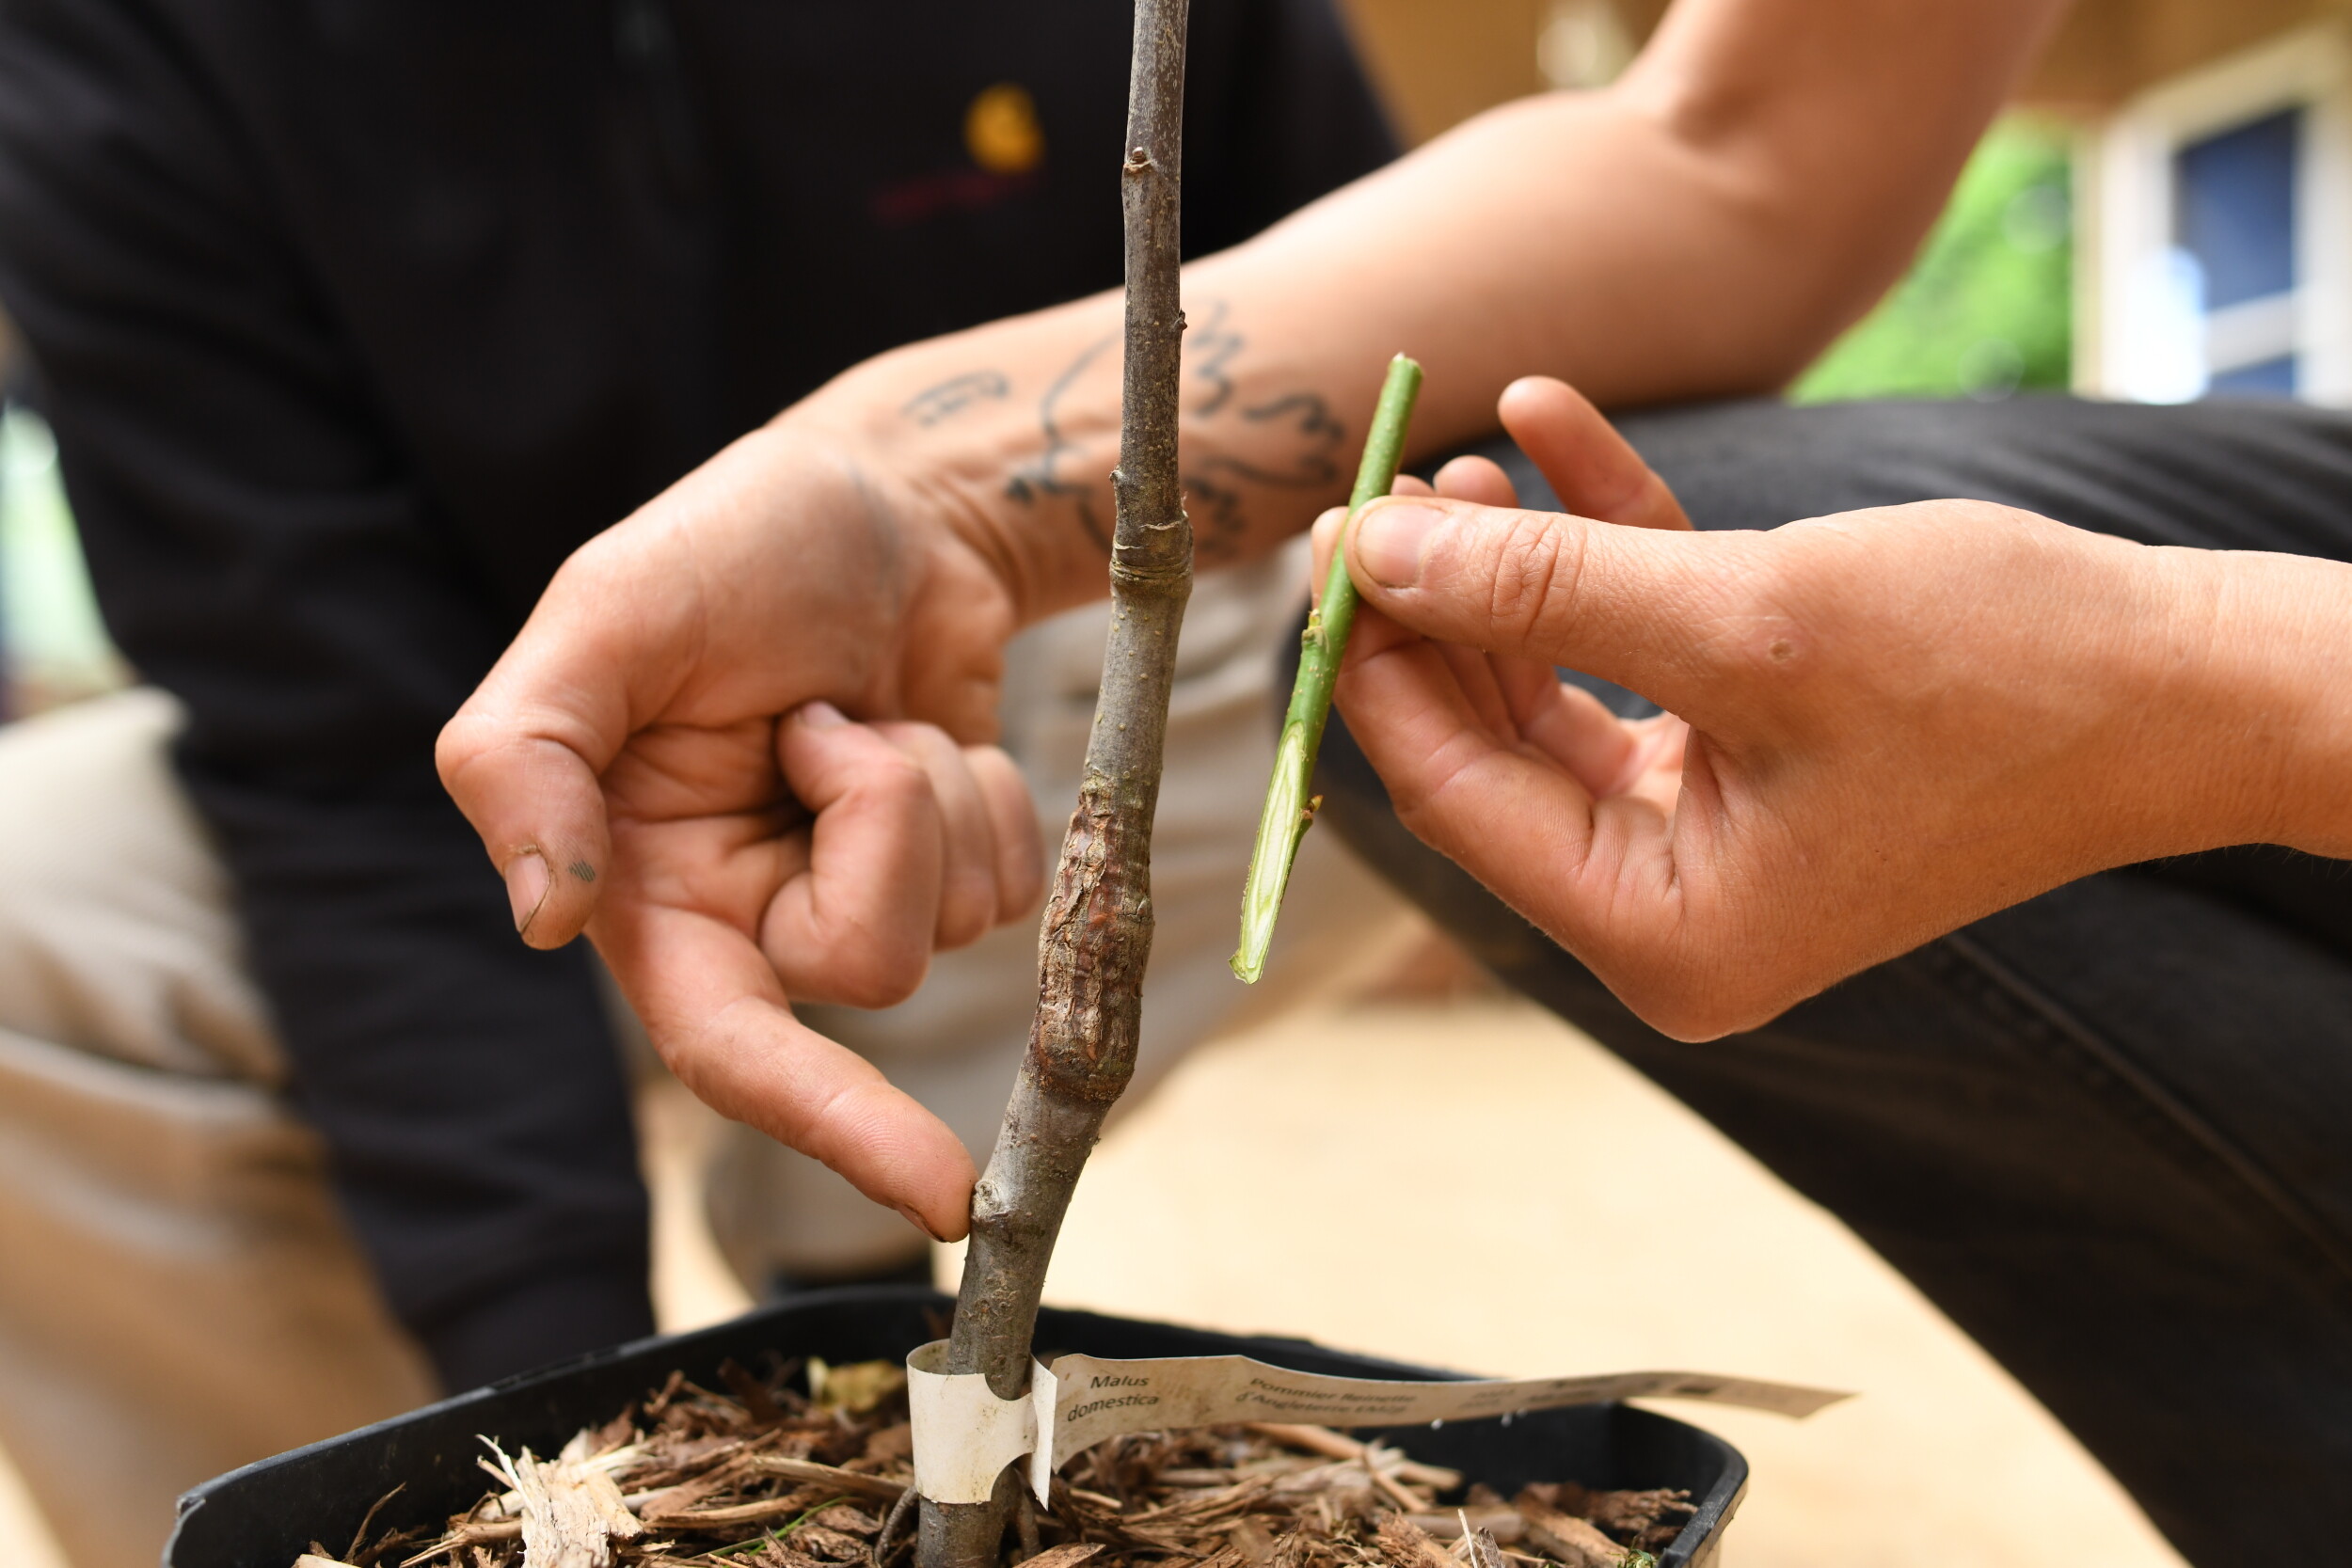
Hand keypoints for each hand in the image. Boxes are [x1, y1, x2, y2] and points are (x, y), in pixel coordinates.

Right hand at [438, 401, 1043, 1241]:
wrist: (876, 495)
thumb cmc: (727, 548)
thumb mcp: (604, 616)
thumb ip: (530, 759)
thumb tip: (547, 923)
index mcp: (648, 893)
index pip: (732, 1055)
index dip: (832, 1128)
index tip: (940, 1192)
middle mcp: (751, 920)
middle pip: (872, 966)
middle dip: (879, 815)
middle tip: (819, 714)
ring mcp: (861, 898)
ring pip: (957, 921)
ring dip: (930, 783)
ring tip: (857, 708)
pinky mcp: (948, 866)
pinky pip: (1014, 877)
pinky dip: (986, 787)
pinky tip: (921, 727)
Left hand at [1325, 378, 2340, 1039]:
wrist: (2194, 680)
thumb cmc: (2000, 670)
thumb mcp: (1745, 617)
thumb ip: (1542, 589)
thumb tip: (1368, 551)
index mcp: (1660, 930)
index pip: (1452, 795)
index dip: (1376, 661)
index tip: (1332, 539)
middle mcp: (1671, 907)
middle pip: (1487, 745)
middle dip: (1437, 608)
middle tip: (1391, 487)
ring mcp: (1712, 837)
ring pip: (1551, 690)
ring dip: (1509, 571)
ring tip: (1467, 455)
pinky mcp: (1754, 760)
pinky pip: (1640, 659)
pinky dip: (1607, 553)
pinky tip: (1560, 431)